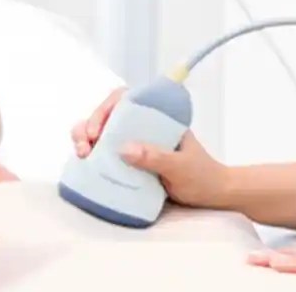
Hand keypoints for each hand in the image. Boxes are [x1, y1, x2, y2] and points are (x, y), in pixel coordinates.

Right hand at [69, 87, 230, 208]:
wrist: (214, 195)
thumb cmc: (202, 177)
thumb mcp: (180, 167)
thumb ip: (156, 157)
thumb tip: (123, 148)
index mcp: (158, 119)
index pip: (126, 100)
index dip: (106, 109)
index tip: (97, 130)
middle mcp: (145, 128)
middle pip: (109, 116)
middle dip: (89, 126)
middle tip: (84, 147)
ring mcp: (137, 145)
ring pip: (104, 134)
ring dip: (86, 140)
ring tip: (82, 155)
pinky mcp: (132, 164)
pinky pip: (106, 155)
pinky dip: (92, 157)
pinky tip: (85, 165)